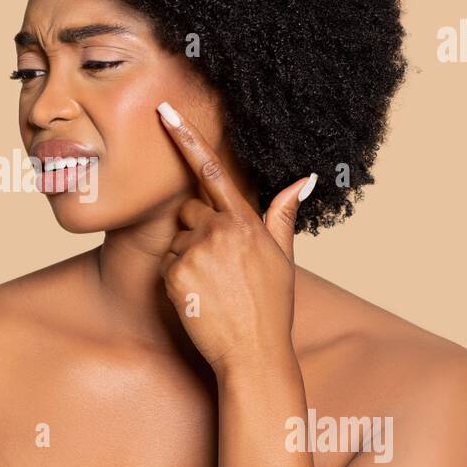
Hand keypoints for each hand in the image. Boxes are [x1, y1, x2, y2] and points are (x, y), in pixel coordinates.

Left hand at [155, 100, 315, 372]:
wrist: (253, 354)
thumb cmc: (270, 308)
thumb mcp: (282, 259)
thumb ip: (282, 215)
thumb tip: (302, 180)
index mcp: (245, 222)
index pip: (212, 170)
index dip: (186, 137)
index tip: (164, 112)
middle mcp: (219, 231)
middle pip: (190, 211)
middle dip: (198, 230)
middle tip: (219, 268)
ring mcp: (195, 252)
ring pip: (178, 240)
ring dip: (188, 257)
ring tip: (213, 288)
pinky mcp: (175, 274)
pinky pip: (167, 265)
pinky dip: (178, 280)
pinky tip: (200, 300)